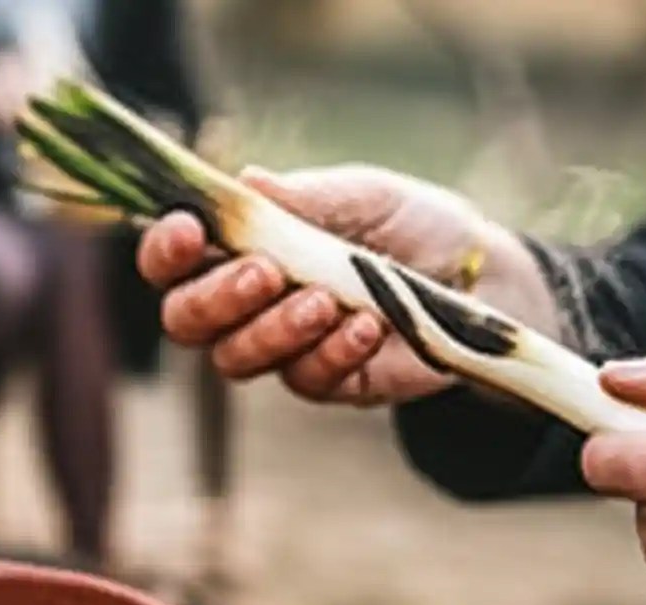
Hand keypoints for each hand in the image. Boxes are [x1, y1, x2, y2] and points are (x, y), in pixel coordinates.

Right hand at [137, 164, 558, 404]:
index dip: (165, 250)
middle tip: (267, 272)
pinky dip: (332, 352)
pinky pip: (304, 379)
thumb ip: (308, 197)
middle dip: (217, 298)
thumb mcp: (365, 196)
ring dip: (274, 330)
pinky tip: (368, 325)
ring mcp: (283, 346)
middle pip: (186, 320)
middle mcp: (248, 301)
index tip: (189, 231)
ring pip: (235, 358)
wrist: (480, 276)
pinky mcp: (327, 381)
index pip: (175, 259)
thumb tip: (247, 182)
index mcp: (243, 245)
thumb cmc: (411, 224)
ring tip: (327, 300)